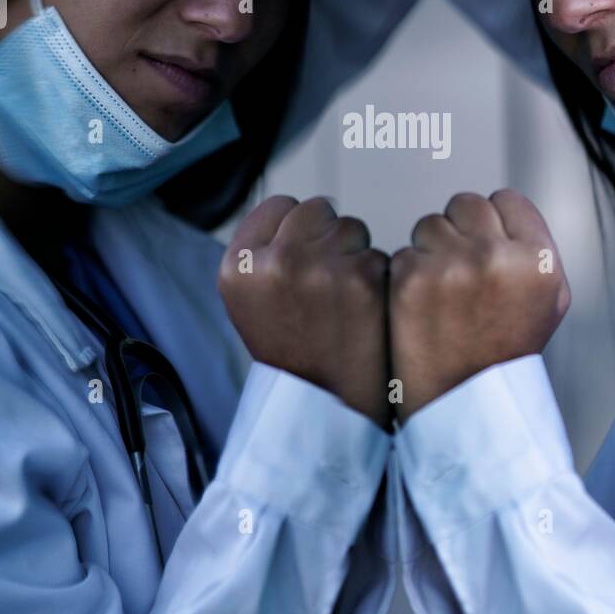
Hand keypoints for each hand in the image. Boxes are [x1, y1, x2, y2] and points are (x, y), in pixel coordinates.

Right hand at [217, 195, 389, 425]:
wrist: (324, 407)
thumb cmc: (292, 352)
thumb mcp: (249, 301)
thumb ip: (264, 251)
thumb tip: (296, 212)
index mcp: (237, 266)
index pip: (278, 206)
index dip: (295, 231)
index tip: (300, 264)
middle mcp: (273, 261)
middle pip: (316, 210)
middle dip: (326, 237)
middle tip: (325, 285)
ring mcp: (319, 267)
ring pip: (351, 227)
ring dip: (354, 254)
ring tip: (342, 301)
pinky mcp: (361, 278)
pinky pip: (377, 255)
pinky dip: (377, 279)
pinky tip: (363, 312)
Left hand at [389, 190, 569, 418]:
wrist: (462, 403)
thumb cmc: (503, 357)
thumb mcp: (550, 303)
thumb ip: (536, 252)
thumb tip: (511, 215)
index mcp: (539, 261)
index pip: (508, 201)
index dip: (495, 222)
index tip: (488, 245)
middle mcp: (497, 257)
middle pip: (467, 204)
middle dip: (462, 231)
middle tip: (462, 270)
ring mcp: (451, 266)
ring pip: (430, 224)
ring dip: (431, 250)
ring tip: (443, 292)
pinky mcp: (410, 279)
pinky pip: (403, 252)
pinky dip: (407, 275)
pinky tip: (421, 305)